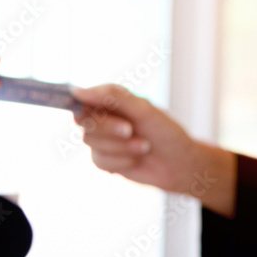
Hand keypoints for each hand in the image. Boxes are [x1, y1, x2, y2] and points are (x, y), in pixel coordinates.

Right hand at [70, 84, 236, 216]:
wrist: (179, 164)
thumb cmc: (165, 132)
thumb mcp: (143, 109)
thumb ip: (112, 97)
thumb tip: (77, 91)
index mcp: (111, 100)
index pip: (84, 96)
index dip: (79, 101)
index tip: (81, 107)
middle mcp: (103, 118)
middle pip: (84, 120)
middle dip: (108, 128)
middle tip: (130, 130)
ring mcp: (102, 140)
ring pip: (90, 141)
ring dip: (120, 146)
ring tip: (143, 146)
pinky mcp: (105, 160)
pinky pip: (99, 160)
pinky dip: (121, 161)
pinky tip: (137, 159)